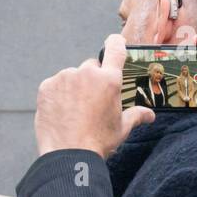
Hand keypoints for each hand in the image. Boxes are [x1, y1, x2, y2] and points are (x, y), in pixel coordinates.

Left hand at [35, 34, 154, 157]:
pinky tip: (60, 113)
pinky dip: (56, 95)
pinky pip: (54, 86)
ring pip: (71, 77)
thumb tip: (150, 115)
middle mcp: (87, 73)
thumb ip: (136, 115)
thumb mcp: (122, 128)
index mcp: (109, 79)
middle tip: (91, 101)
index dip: (115, 43)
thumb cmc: (98, 141)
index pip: (115, 48)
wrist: (68, 154)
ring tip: (74, 112)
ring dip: (73, 88)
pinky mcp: (46, 87)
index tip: (114, 42)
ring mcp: (64, 78)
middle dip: (92, 79)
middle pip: (91, 67)